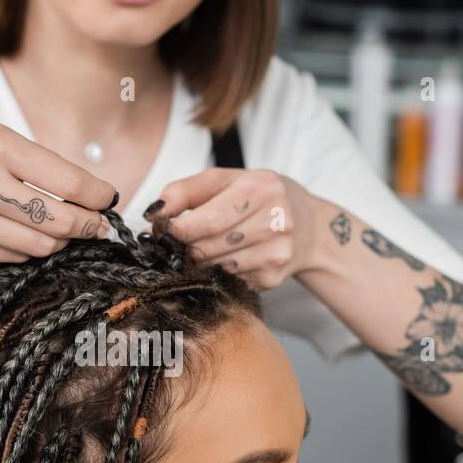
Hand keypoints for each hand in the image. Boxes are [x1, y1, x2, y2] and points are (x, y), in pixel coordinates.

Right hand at [0, 112, 116, 262]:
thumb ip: (27, 159)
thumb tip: (80, 188)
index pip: (70, 181)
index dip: (100, 196)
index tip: (109, 199)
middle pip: (64, 220)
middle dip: (91, 226)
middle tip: (100, 226)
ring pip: (43, 245)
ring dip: (61, 240)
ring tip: (64, 230)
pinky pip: (14, 257)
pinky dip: (29, 249)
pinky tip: (27, 236)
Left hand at [149, 168, 328, 289]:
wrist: (309, 225)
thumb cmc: (257, 197)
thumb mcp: (225, 181)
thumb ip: (185, 191)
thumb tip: (153, 214)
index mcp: (260, 189)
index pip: (207, 219)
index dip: (177, 229)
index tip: (163, 230)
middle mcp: (274, 220)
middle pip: (208, 247)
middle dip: (186, 247)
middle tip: (179, 243)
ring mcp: (277, 252)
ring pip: (216, 268)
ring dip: (200, 262)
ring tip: (204, 248)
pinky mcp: (273, 277)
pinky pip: (228, 281)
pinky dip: (218, 273)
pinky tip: (226, 259)